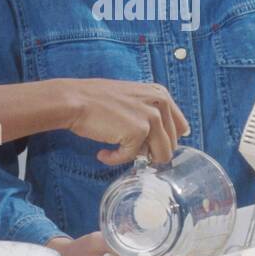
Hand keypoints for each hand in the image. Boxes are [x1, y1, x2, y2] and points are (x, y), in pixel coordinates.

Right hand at [62, 79, 188, 165]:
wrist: (74, 100)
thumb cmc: (96, 101)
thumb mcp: (132, 99)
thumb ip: (150, 113)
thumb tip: (161, 142)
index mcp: (161, 95)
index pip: (180, 128)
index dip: (163, 141)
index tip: (147, 146)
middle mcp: (160, 104)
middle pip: (171, 145)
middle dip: (150, 153)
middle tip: (126, 148)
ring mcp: (151, 117)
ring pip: (160, 156)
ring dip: (137, 158)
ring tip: (116, 151)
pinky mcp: (138, 132)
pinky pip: (133, 158)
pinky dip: (116, 160)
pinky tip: (104, 153)